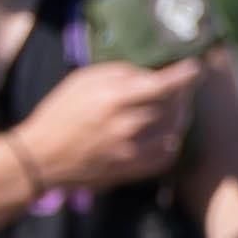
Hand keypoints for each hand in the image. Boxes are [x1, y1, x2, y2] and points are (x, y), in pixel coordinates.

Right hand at [17, 60, 197, 193]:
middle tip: (181, 87)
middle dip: (182, 94)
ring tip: (174, 107)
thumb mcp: (83, 80)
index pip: (162, 85)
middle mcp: (127, 125)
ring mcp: (132, 150)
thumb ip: (119, 73)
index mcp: (113, 98)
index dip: (184, 75)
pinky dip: (171, 141)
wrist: (42, 157)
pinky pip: (167, 154)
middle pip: (173, 106)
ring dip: (179, 116)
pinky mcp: (133, 170)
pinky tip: (165, 132)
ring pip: (174, 130)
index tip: (195, 68)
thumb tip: (151, 73)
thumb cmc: (61, 113)